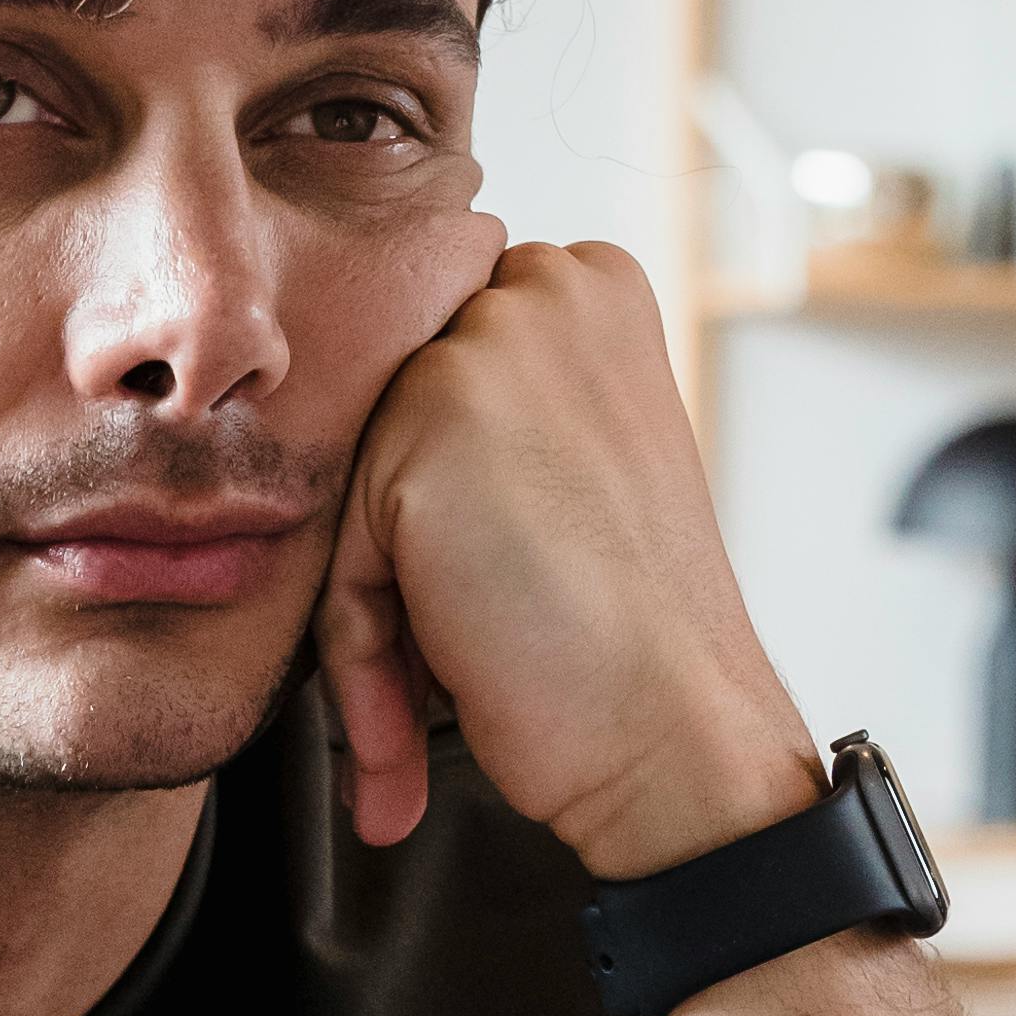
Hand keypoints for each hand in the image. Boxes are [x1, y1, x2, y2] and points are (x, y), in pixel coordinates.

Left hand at [314, 240, 821, 873]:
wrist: (676, 728)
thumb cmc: (630, 633)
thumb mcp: (577, 471)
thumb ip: (488, 422)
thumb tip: (364, 430)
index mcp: (596, 288)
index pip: (436, 376)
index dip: (446, 499)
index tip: (483, 589)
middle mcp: (545, 287)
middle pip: (386, 427)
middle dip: (403, 549)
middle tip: (455, 655)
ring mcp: (488, 345)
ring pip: (357, 493)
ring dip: (384, 607)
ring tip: (455, 685)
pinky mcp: (430, 416)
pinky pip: (340, 552)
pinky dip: (367, 648)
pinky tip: (451, 690)